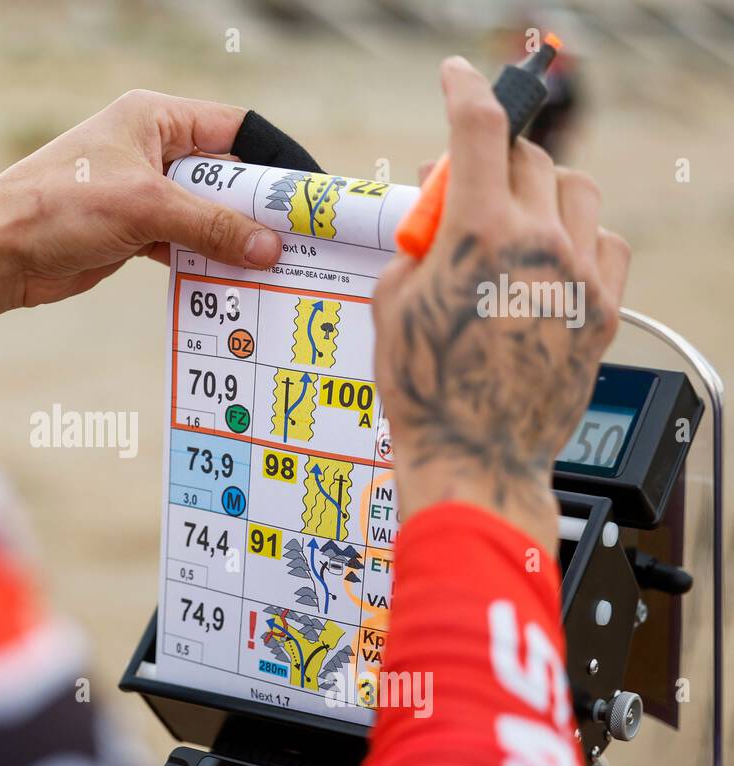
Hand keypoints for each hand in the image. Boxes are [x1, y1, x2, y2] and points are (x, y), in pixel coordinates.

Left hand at [0, 90, 282, 354]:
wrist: (0, 252)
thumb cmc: (61, 206)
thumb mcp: (146, 209)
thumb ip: (212, 225)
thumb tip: (270, 247)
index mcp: (154, 118)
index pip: (234, 128)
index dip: (273, 157)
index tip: (307, 191)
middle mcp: (151, 149)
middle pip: (224, 176)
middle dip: (257, 208)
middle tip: (298, 239)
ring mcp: (142, 192)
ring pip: (205, 214)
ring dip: (232, 241)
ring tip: (272, 267)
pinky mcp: (132, 231)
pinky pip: (183, 243)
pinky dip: (204, 261)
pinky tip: (230, 282)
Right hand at [372, 57, 630, 556]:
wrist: (477, 457)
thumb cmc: (426, 390)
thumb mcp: (390, 309)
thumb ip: (415, 252)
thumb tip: (433, 230)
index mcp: (477, 234)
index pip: (477, 130)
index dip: (462, 91)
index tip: (455, 77)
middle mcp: (537, 242)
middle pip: (529, 157)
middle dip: (495, 159)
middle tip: (469, 193)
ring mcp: (578, 274)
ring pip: (577, 190)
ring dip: (543, 191)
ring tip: (517, 222)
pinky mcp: (603, 308)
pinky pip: (606, 242)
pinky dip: (580, 235)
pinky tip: (554, 258)